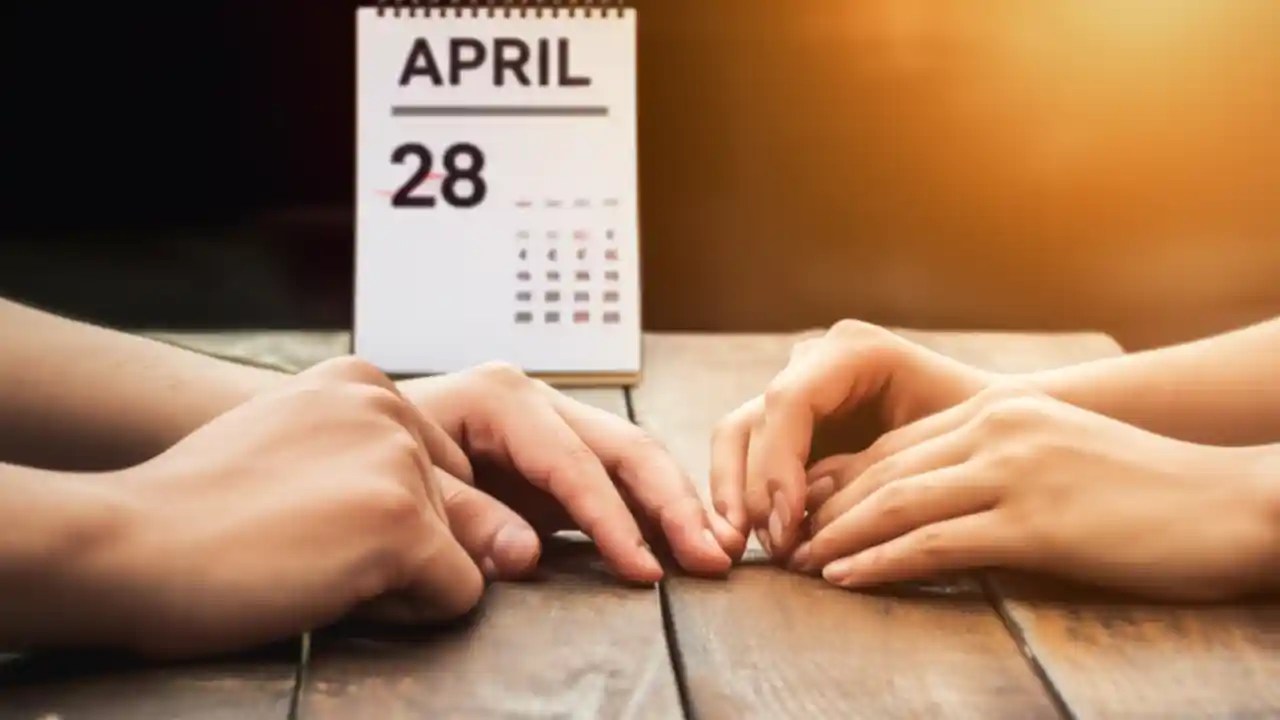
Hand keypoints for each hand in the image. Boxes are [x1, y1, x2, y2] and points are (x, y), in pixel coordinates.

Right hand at [93, 358, 482, 657]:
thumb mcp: (297, 454)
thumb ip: (372, 464)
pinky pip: (459, 593)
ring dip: (397, 580)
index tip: (306, 518)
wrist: (125, 544)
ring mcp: (397, 461)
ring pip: (459, 554)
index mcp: (362, 381)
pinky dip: (408, 614)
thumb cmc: (196, 513)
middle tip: (303, 546)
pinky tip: (332, 590)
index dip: (386, 518)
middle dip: (400, 549)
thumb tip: (485, 525)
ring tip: (309, 563)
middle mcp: (388, 405)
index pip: (437, 470)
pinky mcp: (402, 522)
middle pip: (456, 510)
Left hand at [399, 363, 743, 582]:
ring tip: (715, 551)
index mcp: (500, 399)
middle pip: (625, 445)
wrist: (350, 449)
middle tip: (713, 556)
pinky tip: (682, 542)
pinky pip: (616, 479)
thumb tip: (528, 555)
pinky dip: (652, 511)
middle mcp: (535, 402)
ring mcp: (549, 426)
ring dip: (676, 506)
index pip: (574, 463)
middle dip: (674, 502)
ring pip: (632, 458)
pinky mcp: (555, 458)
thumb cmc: (372, 464)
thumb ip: (465, 520)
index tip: (645, 570)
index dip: (613, 520)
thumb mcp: (405, 488)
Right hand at [710, 320, 993, 559]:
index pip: (789, 400)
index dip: (777, 463)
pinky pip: (745, 458)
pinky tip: (750, 542)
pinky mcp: (788, 428)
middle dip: (747, 486)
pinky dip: (739, 500)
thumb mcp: (961, 439)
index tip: (788, 522)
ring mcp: (796, 393)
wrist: (998, 435)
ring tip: (741, 549)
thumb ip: (900, 466)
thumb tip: (831, 515)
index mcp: (854, 350)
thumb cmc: (990, 434)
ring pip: (735, 437)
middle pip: (752, 420)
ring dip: (730, 494)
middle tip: (768, 546)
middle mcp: (814, 362)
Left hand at [793, 386, 1279, 600]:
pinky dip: (880, 562)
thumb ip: (997, 470)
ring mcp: (1016, 470)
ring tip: (797, 564)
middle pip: (885, 469)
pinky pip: (936, 542)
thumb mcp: (1060, 460)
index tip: (801, 508)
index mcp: (1003, 410)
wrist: (1233, 502)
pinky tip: (844, 578)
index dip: (842, 479)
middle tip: (783, 539)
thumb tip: (941, 510)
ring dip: (836, 535)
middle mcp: (1000, 428)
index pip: (898, 445)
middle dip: (824, 506)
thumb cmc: (1149, 491)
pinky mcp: (1036, 520)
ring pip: (897, 501)